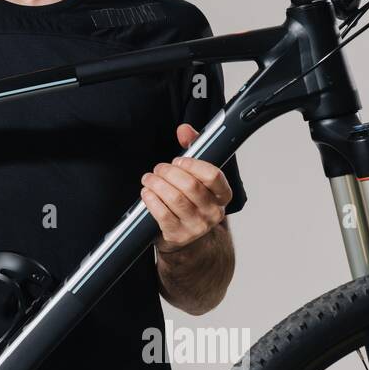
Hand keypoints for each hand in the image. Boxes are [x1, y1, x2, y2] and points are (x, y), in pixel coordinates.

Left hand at [140, 124, 232, 253]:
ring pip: (175, 199)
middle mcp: (212, 212)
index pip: (214, 176)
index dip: (193, 165)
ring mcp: (196, 226)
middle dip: (169, 173)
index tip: (179, 161)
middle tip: (159, 168)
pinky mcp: (178, 235)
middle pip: (190, 186)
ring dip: (157, 184)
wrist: (188, 240)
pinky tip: (146, 193)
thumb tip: (184, 130)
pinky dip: (151, 200)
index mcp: (222, 196)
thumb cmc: (191, 202)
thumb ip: (193, 150)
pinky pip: (162, 214)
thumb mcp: (197, 177)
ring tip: (149, 178)